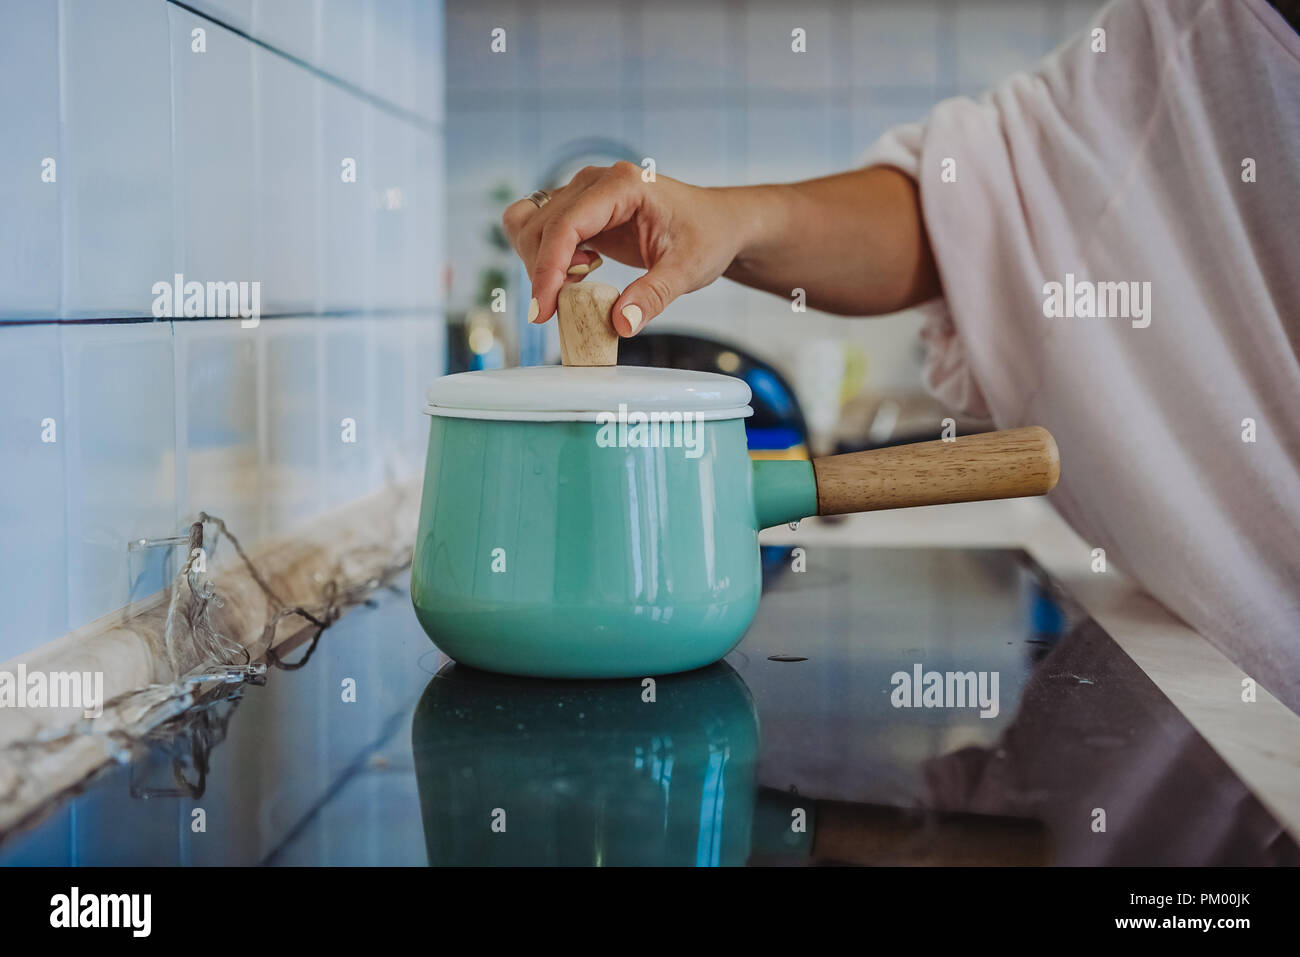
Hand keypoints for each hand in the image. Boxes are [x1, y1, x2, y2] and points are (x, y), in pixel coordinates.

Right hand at [502, 162, 745, 335]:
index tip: (543, 311)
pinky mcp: (579, 210)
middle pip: (540, 226)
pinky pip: (541, 231)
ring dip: (541, 264)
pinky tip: (580, 273)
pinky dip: (546, 258)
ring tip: (579, 284)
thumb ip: (653, 296)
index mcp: (622, 186)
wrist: (716, 224)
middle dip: (543, 273)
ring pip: (531, 226)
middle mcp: (595, 182)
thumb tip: (620, 325)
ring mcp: (583, 194)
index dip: (548, 270)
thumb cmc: (707, 236)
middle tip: (568, 307)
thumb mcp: (688, 270)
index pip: (566, 225)